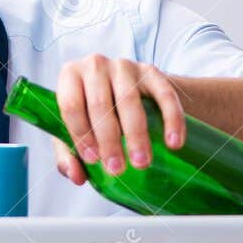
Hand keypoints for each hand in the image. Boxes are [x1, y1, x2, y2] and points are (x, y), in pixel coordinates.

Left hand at [53, 55, 185, 182]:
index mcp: (70, 76)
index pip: (71, 105)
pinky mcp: (151, 71)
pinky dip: (171, 120)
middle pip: (100, 104)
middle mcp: (94, 65)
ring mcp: (124, 66)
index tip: (93, 160)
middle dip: (109, 141)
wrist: (128, 94)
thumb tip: (76, 176)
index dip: (81, 134)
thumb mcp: (75, 132)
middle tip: (117, 169)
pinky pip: (164, 95)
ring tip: (141, 162)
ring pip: (129, 100)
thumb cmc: (93, 115)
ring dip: (136, 135)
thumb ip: (69, 156)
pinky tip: (173, 142)